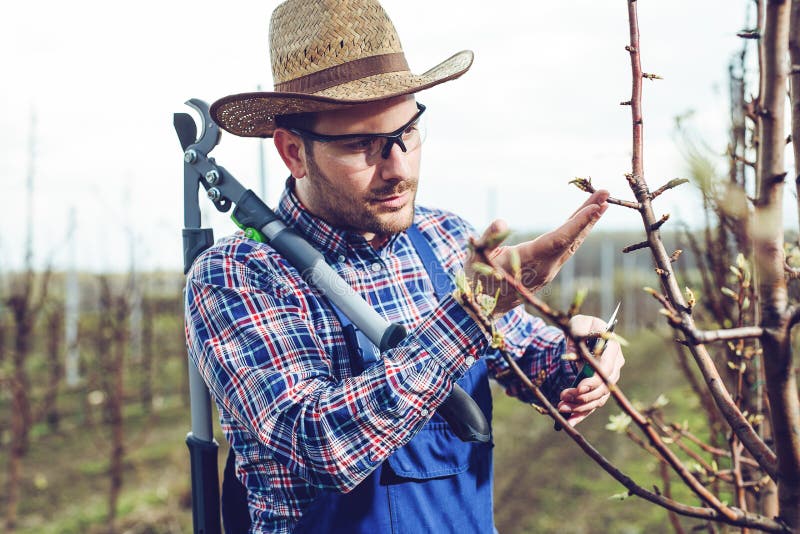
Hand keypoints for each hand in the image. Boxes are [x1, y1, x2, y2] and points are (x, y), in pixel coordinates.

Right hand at [466, 190, 608, 316]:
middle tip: (606, 193)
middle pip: (572, 239)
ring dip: (587, 222)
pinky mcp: (548, 268)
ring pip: (572, 242)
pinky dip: (577, 230)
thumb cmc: (477, 279)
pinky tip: (585, 218)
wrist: (483, 308)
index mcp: (529, 262)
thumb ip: (489, 238)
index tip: (596, 207)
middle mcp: (546, 267)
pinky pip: (567, 246)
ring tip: (601, 200)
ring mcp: (549, 269)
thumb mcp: (476, 256)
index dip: (578, 223)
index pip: (559, 240)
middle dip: (589, 216)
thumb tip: (501, 222)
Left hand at [557, 314, 624, 425]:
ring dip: (580, 406)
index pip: (607, 368)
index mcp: (612, 348)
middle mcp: (615, 366)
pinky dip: (581, 415)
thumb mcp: (576, 324)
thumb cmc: (580, 328)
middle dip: (584, 395)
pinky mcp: (599, 390)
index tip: (579, 387)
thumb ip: (577, 333)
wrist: (581, 336)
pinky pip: (592, 405)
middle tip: (563, 396)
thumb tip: (576, 356)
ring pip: (598, 399)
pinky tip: (569, 422)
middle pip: (603, 387)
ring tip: (561, 407)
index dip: (595, 380)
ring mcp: (609, 380)